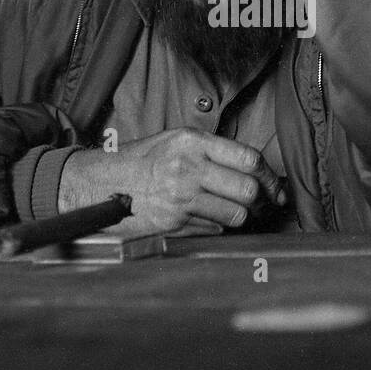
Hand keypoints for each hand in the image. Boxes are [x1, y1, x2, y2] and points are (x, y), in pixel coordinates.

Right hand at [57, 127, 287, 237]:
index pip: (249, 158)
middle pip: (248, 189)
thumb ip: (210, 151)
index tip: (274, 187)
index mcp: (192, 141)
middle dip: (261, 201)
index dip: (269, 176)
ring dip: (241, 217)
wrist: (97, 184)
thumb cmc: (138, 162)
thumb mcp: (173, 141)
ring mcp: (181, 196)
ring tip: (236, 214)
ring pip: (236, 213)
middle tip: (262, 205)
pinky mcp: (173, 221)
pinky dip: (217, 227)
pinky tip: (207, 220)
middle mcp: (189, 167)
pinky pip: (214, 228)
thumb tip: (252, 170)